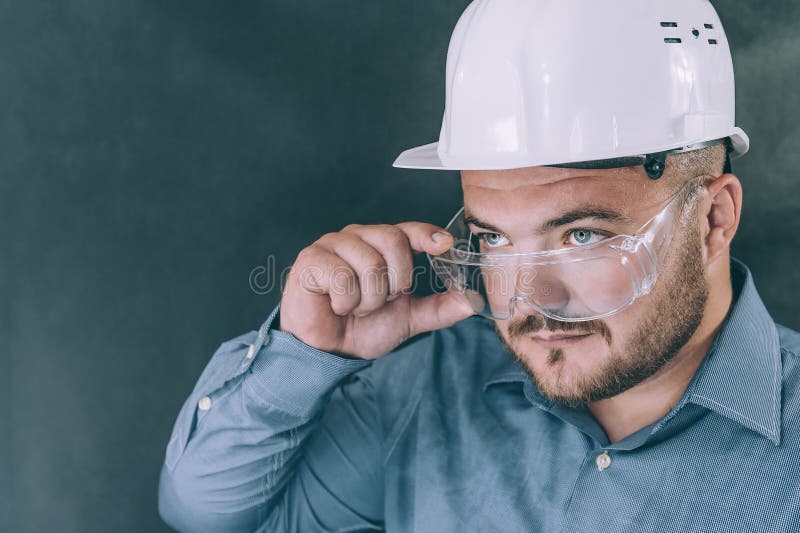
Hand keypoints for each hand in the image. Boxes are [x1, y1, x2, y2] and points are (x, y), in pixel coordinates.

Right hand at [279, 222, 474, 359]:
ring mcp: (332, 244)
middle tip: (379, 302)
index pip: (408, 230)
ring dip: (368, 299)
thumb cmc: (361, 327)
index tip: (444, 244)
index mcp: (380, 245)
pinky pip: (342, 276)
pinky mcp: (311, 259)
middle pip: (393, 242)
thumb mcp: (408, 319)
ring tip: (356, 307)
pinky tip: (337, 306)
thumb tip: (471, 302)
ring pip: (370, 262)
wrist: (327, 351)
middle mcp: (358, 238)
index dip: (426, 234)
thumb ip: (438, 308)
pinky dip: (345, 301)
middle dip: (394, 283)